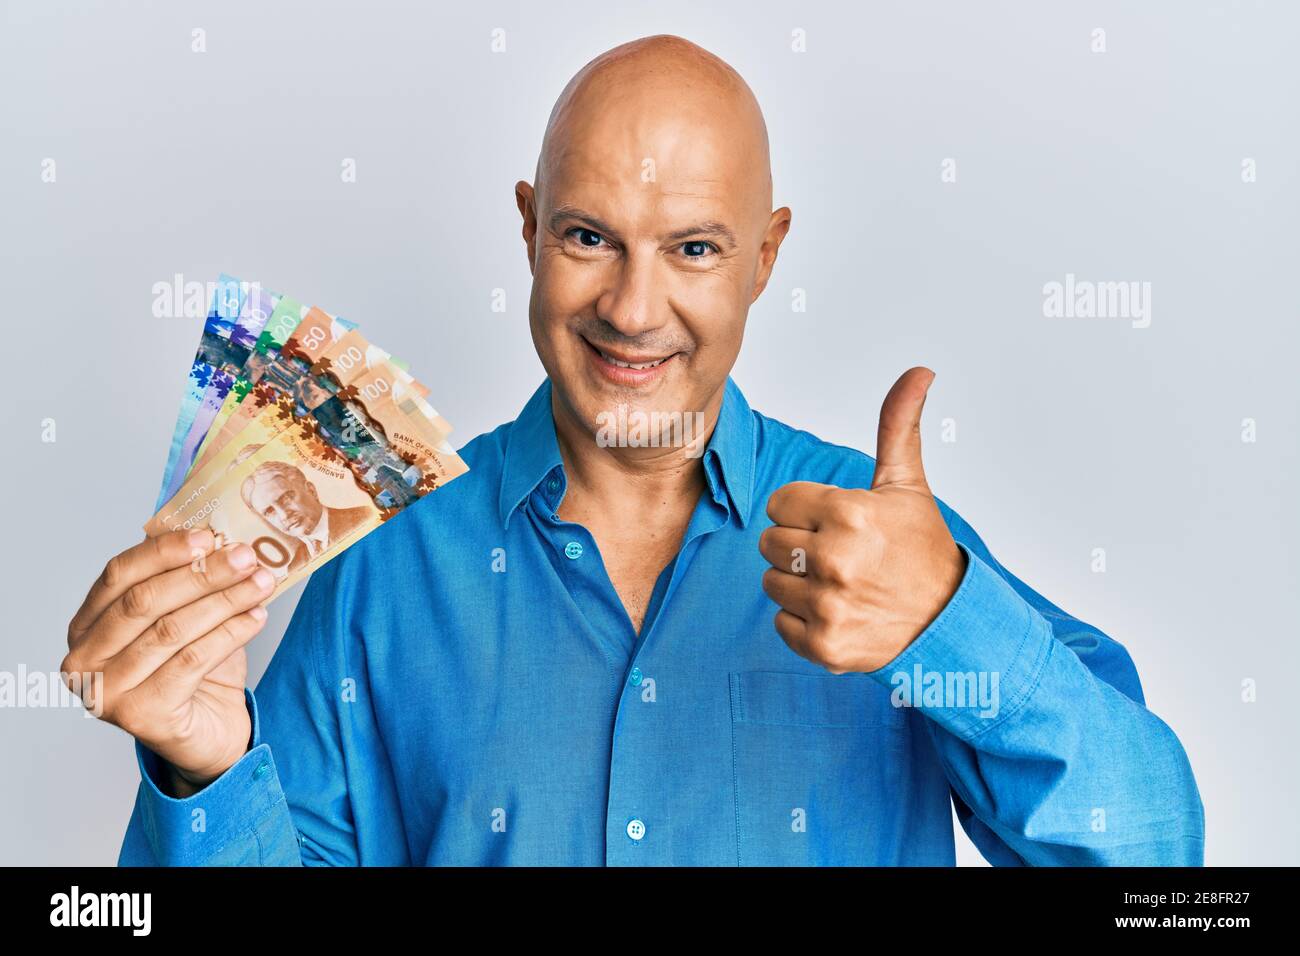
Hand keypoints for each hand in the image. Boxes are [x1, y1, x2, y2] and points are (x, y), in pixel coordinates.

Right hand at [62, 530, 273, 790]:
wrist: (207, 734)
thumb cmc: (192, 670)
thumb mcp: (184, 617)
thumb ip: (186, 581)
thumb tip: (220, 537)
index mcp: (85, 625)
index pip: (118, 574)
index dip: (164, 551)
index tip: (209, 536)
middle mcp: (84, 660)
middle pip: (145, 601)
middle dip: (202, 574)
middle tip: (246, 556)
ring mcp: (108, 692)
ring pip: (172, 630)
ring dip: (224, 600)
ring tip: (261, 583)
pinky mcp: (141, 716)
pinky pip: (192, 661)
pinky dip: (230, 634)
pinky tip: (257, 617)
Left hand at [759, 367, 965, 673]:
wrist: (950, 623)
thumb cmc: (922, 550)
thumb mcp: (907, 486)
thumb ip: (897, 427)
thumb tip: (918, 371)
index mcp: (850, 512)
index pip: (779, 502)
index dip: (804, 510)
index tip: (835, 523)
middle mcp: (835, 559)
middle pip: (769, 541)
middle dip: (797, 544)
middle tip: (840, 555)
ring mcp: (828, 606)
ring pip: (771, 581)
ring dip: (798, 584)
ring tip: (840, 585)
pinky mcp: (823, 646)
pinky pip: (780, 621)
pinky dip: (802, 621)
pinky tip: (838, 613)